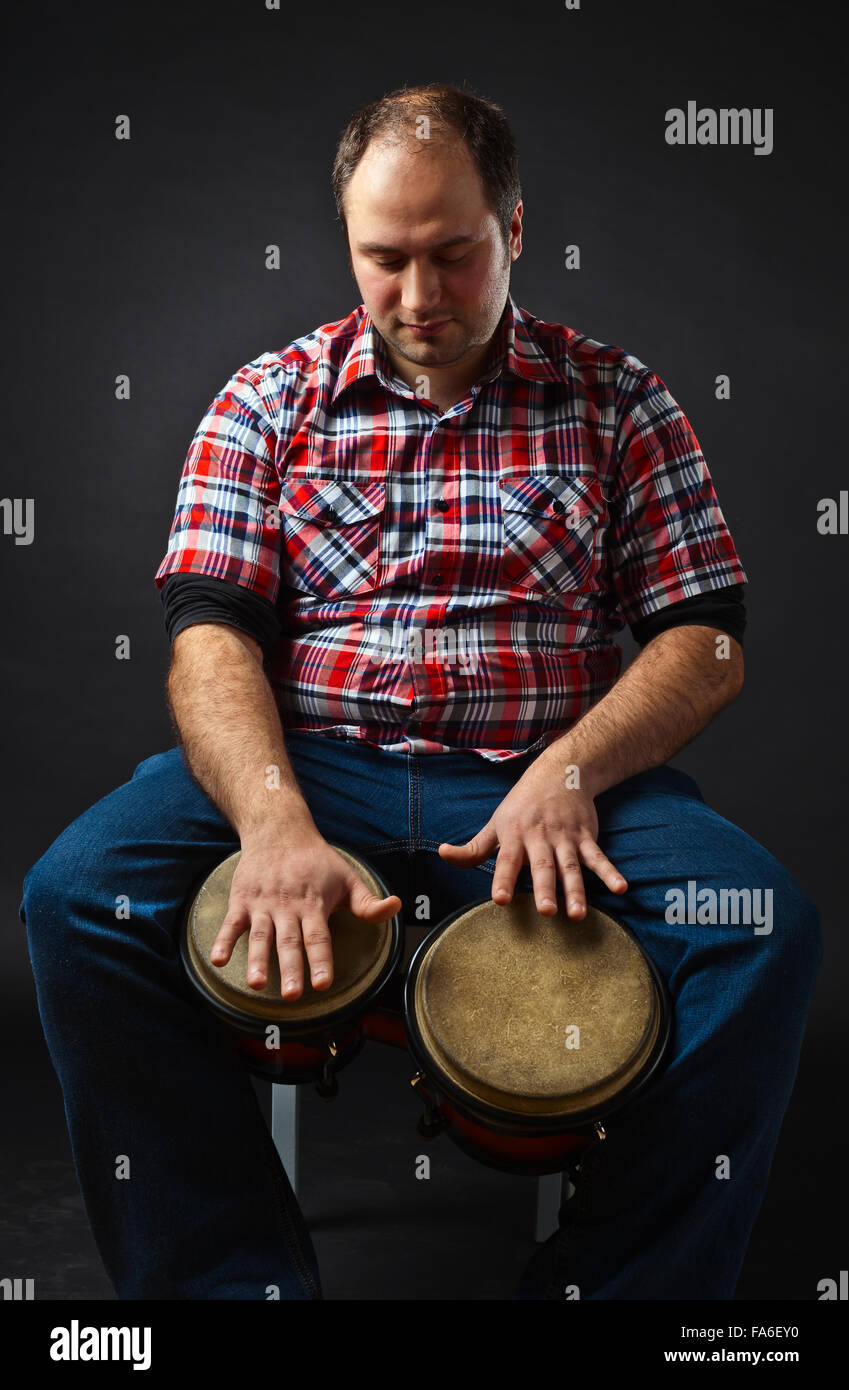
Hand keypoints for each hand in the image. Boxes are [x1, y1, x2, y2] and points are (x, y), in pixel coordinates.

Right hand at [209, 831, 401, 998]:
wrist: (279, 831)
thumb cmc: (317, 861)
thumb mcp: (347, 878)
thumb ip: (368, 902)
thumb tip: (397, 906)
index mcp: (314, 904)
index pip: (319, 937)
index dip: (321, 961)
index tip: (323, 984)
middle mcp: (287, 906)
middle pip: (289, 941)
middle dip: (291, 967)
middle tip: (293, 994)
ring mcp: (263, 904)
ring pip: (260, 935)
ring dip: (257, 960)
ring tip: (257, 983)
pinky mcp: (242, 901)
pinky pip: (231, 923)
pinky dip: (223, 940)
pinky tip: (218, 960)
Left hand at [437, 759, 626, 918]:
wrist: (559, 772)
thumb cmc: (521, 805)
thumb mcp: (495, 824)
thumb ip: (472, 848)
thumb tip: (442, 854)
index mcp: (514, 836)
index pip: (506, 860)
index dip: (503, 879)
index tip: (501, 899)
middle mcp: (540, 838)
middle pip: (543, 866)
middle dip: (544, 889)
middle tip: (546, 912)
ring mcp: (565, 838)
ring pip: (571, 867)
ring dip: (576, 890)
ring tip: (577, 914)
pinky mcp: (586, 837)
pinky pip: (598, 857)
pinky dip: (610, 872)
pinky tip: (621, 888)